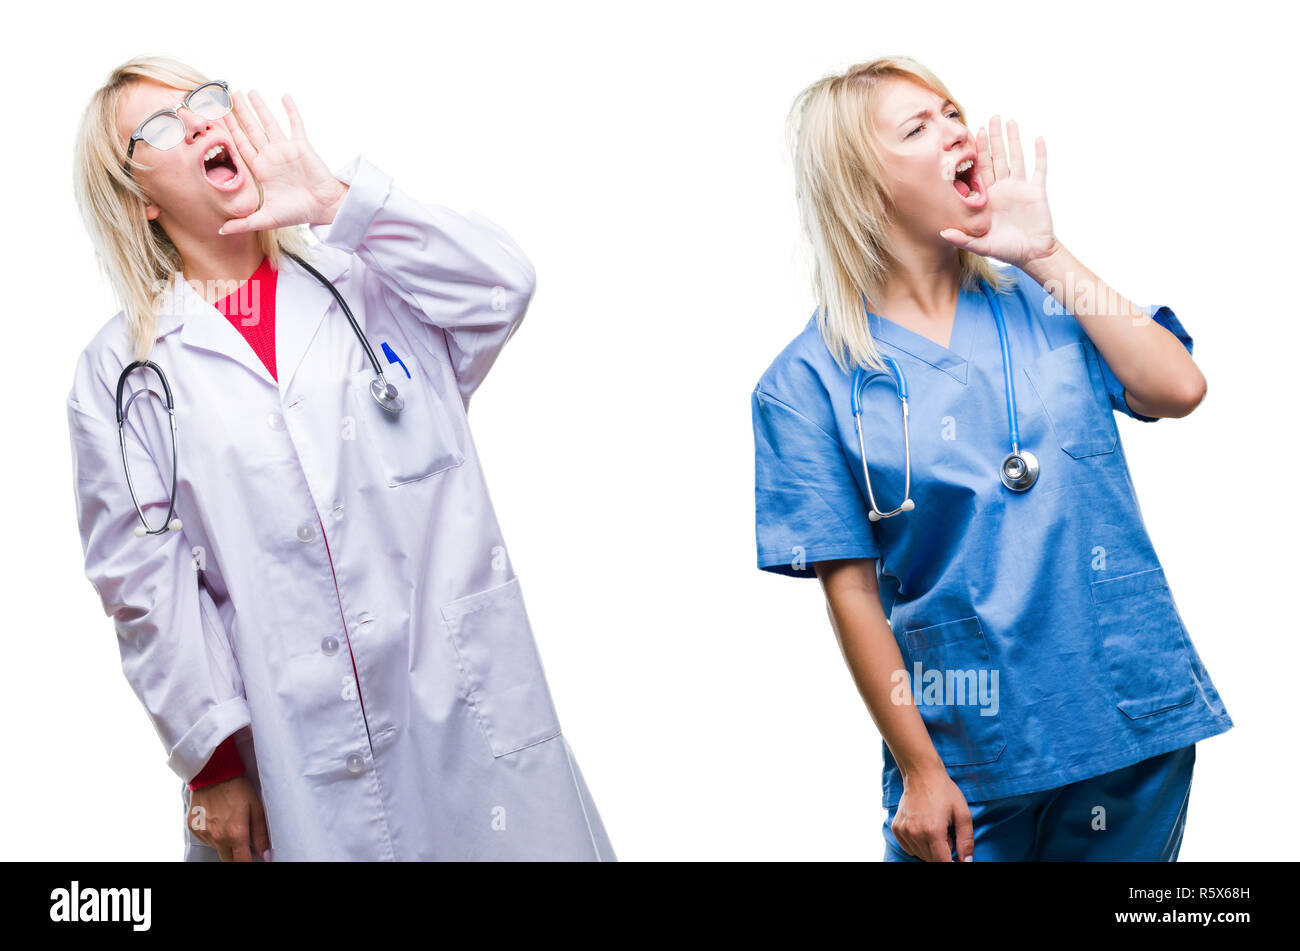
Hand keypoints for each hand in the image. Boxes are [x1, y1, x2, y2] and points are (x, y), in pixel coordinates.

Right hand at [188, 775, 270, 861]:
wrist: (212, 772)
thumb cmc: (237, 787)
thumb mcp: (256, 808)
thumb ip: (261, 834)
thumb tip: (266, 855)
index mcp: (235, 833)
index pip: (242, 862)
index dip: (249, 863)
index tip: (253, 859)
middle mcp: (217, 837)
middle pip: (228, 860)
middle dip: (237, 855)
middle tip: (243, 841)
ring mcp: (203, 833)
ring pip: (217, 849)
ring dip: (225, 843)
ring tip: (230, 822)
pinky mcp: (193, 828)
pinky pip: (206, 839)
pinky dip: (213, 835)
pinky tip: (218, 819)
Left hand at [219, 89, 346, 235]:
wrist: (324, 209)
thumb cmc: (297, 213)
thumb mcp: (266, 219)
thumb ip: (242, 223)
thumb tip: (219, 231)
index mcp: (261, 169)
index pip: (240, 145)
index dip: (229, 130)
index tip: (217, 116)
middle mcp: (271, 156)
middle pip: (251, 129)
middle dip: (240, 113)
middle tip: (229, 95)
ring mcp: (286, 149)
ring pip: (269, 123)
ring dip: (260, 107)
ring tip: (249, 92)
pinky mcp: (302, 146)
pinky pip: (295, 124)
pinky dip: (291, 110)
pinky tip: (284, 96)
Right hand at [891, 767, 974, 861]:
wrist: (921, 773)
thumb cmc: (944, 791)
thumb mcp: (963, 814)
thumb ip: (966, 841)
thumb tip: (967, 862)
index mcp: (933, 831)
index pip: (942, 862)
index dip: (952, 864)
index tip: (957, 859)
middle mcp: (915, 833)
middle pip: (931, 860)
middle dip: (943, 853)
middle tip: (947, 834)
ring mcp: (904, 831)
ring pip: (920, 855)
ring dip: (930, 849)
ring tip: (936, 829)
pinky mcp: (897, 828)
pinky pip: (909, 848)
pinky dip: (918, 845)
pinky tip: (923, 829)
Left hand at [940, 116, 1057, 269]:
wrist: (1032, 255)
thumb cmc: (1006, 250)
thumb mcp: (981, 245)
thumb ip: (962, 239)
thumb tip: (941, 233)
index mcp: (987, 197)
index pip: (981, 169)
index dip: (977, 151)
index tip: (973, 133)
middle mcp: (1003, 188)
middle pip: (997, 157)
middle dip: (994, 138)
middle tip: (991, 118)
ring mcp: (1020, 188)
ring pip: (1016, 157)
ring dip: (1013, 139)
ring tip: (1010, 121)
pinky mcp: (1037, 191)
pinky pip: (1039, 169)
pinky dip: (1040, 154)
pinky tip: (1038, 139)